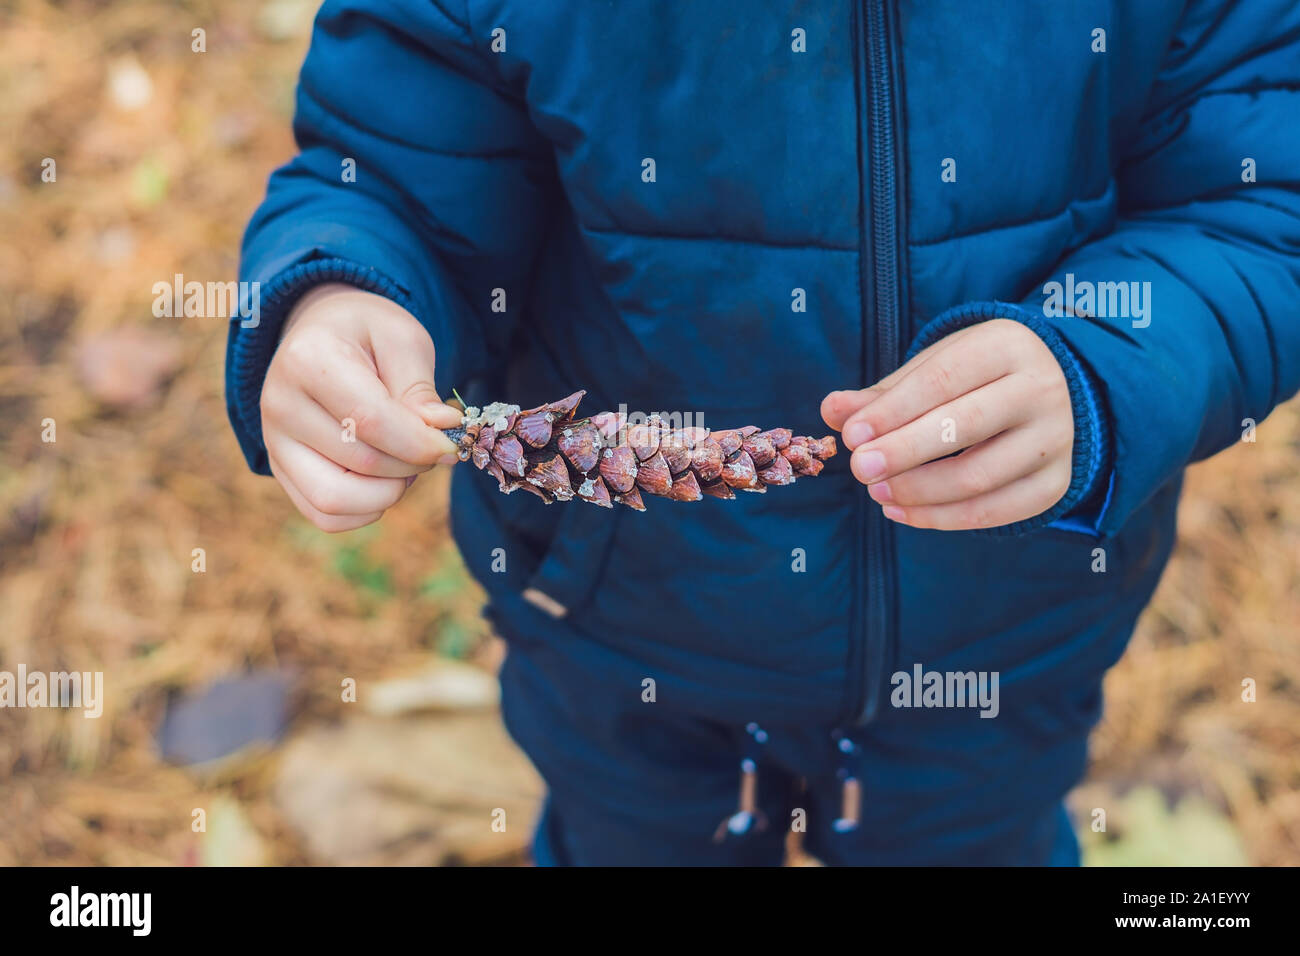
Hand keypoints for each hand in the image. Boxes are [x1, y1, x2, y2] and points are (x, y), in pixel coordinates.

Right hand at [260, 283, 461, 531]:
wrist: (321, 334)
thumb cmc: (366, 334)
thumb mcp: (402, 339)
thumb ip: (419, 389)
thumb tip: (439, 435)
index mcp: (308, 360)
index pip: (371, 422)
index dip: (420, 443)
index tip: (450, 444)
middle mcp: (280, 405)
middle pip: (361, 463)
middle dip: (412, 465)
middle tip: (429, 446)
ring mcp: (275, 442)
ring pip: (335, 500)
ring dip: (387, 493)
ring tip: (404, 464)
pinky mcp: (281, 469)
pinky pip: (324, 515)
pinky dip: (365, 510)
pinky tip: (384, 480)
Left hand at [821, 319, 1073, 529]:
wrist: (1051, 391)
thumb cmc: (976, 376)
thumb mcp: (934, 368)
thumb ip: (884, 394)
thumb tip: (831, 410)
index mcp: (1007, 347)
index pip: (944, 380)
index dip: (894, 411)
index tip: (851, 435)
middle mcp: (1042, 390)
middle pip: (965, 426)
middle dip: (904, 451)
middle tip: (859, 469)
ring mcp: (1056, 440)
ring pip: (980, 476)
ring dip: (919, 491)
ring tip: (876, 493)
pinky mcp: (1056, 484)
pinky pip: (996, 511)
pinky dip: (942, 518)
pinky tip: (901, 512)